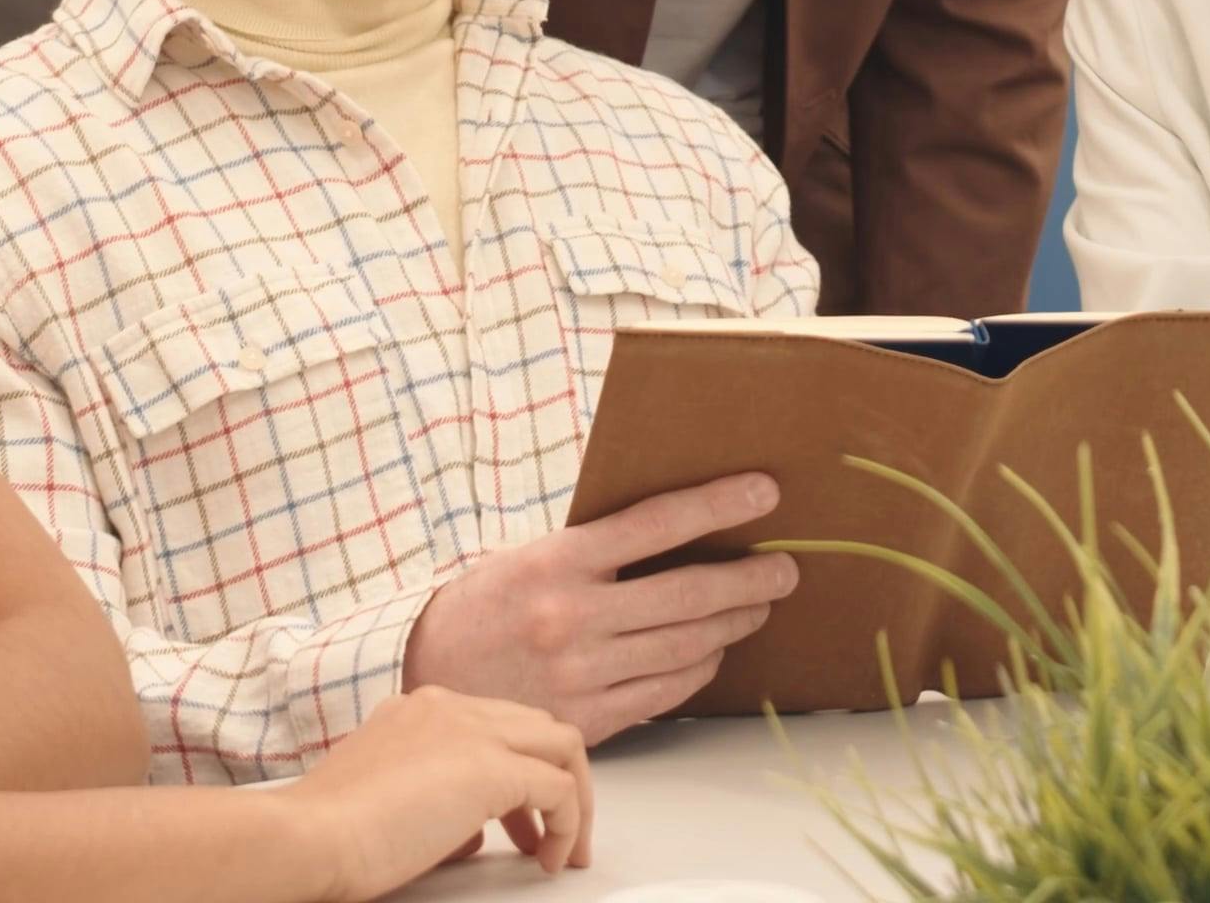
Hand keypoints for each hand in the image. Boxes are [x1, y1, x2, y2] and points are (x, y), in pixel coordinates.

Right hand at [282, 686, 591, 898]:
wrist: (308, 837)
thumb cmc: (329, 831)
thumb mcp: (390, 802)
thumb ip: (437, 802)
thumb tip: (474, 834)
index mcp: (419, 710)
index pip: (497, 725)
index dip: (519, 772)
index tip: (518, 822)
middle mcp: (448, 707)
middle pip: (538, 728)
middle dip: (557, 782)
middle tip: (553, 837)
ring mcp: (471, 730)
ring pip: (563, 745)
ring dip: (574, 800)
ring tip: (564, 850)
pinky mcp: (490, 767)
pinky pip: (560, 789)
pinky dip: (566, 825)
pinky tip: (548, 859)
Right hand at [403, 472, 797, 744]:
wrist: (424, 675)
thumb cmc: (484, 604)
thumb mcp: (529, 556)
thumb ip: (595, 548)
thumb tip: (679, 526)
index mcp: (556, 561)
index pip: (657, 523)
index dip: (719, 505)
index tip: (766, 491)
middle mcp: (571, 618)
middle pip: (687, 593)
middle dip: (749, 578)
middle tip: (785, 568)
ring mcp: (581, 674)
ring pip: (686, 646)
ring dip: (733, 623)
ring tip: (757, 605)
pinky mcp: (585, 719)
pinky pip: (665, 692)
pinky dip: (699, 669)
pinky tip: (714, 651)